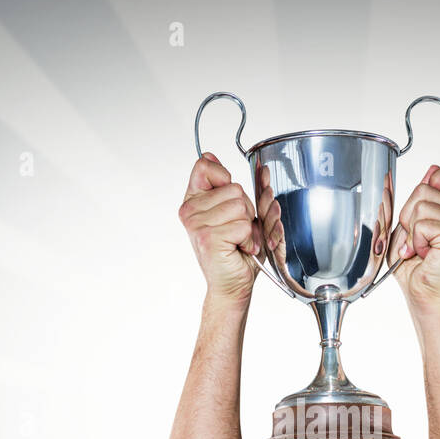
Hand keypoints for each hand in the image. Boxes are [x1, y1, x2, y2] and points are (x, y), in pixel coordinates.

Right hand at [179, 153, 263, 301]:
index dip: (224, 177)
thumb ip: (223, 184)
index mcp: (193, 200)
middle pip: (234, 187)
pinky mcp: (208, 238)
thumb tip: (209, 154)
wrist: (232, 284)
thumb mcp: (231, 210)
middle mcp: (189, 210)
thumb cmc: (235, 250)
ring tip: (240, 240)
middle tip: (238, 230)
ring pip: (240, 206)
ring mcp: (196, 224)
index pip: (205, 165)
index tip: (228, 198)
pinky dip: (250, 239)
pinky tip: (240, 249)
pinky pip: (243, 225)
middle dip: (246, 209)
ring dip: (249, 226)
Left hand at [387, 164, 439, 311]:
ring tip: (420, 247)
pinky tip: (425, 253)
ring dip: (411, 231)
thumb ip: (420, 198)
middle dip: (408, 214)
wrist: (420, 291)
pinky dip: (415, 241)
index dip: (435, 179)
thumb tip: (433, 170)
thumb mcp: (409, 223)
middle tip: (415, 238)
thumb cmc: (413, 264)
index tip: (422, 207)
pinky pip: (422, 224)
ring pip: (420, 206)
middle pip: (423, 188)